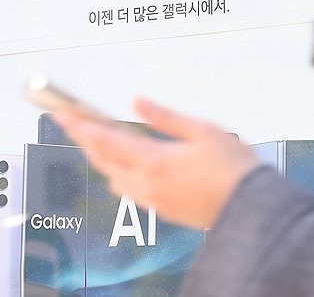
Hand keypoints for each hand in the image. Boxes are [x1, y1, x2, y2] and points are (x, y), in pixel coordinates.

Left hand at [54, 97, 259, 230]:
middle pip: (102, 160)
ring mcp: (152, 200)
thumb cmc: (232, 168)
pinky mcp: (162, 210)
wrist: (249, 208)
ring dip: (98, 158)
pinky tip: (121, 168)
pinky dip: (116, 175)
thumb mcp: (202, 130)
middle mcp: (146, 184)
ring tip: (92, 140)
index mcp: (153, 162)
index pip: (105, 141)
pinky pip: (128, 191)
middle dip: (83, 139)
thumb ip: (164, 117)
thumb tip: (138, 103)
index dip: (80, 125)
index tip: (63, 113)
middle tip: (70, 122)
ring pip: (112, 177)